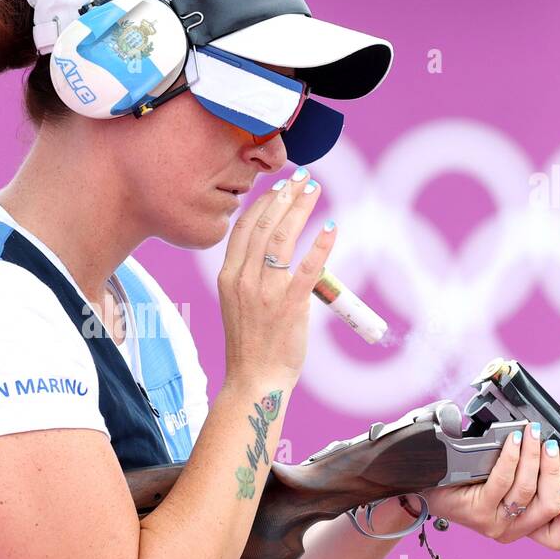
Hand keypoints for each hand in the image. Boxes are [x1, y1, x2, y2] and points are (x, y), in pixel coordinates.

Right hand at [217, 168, 334, 386]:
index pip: (243, 228)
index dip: (262, 202)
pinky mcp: (289, 305)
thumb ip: (249, 276)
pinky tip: (331, 226)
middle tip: (301, 178)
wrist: (253, 379)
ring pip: (283, 238)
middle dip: (284, 196)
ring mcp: (265, 291)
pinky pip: (307, 267)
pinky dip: (320, 244)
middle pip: (263, 225)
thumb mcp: (237, 303)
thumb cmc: (250, 344)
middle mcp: (243, 279)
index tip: (278, 187)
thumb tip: (273, 252)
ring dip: (300, 209)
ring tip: (313, 191)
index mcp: (228, 276)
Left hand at [422, 421, 559, 550]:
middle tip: (548, 444)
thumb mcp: (500, 486)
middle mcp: (509, 531)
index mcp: (521, 528)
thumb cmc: (465, 483)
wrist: (426, 490)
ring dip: (533, 456)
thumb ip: (525, 477)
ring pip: (527, 489)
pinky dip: (512, 456)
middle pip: (548, 505)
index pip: (555, 537)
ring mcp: (493, 522)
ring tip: (531, 434)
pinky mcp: (478, 510)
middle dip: (553, 469)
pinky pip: (504, 480)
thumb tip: (545, 447)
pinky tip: (513, 441)